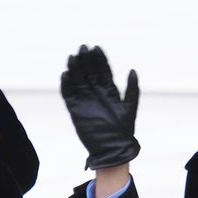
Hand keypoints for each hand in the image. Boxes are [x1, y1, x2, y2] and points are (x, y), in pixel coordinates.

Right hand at [61, 45, 139, 169]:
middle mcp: (96, 94)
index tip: (96, 48)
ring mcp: (85, 101)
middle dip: (86, 60)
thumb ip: (132, 90)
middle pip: (89, 73)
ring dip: (75, 69)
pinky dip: (66, 85)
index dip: (100, 60)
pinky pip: (68, 95)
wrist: (112, 149)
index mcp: (109, 92)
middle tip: (83, 48)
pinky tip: (65, 74)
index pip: (103, 71)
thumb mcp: (130, 108)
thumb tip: (132, 70)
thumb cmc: (123, 131)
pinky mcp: (75, 110)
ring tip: (73, 57)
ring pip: (78, 81)